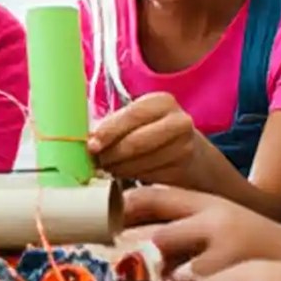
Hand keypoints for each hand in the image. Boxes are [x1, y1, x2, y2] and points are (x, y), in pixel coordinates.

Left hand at [89, 93, 208, 186]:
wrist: (190, 151)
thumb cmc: (153, 131)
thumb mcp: (138, 119)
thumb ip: (115, 125)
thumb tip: (89, 140)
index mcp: (162, 102)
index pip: (132, 115)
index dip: (109, 131)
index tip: (91, 146)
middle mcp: (178, 121)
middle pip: (136, 142)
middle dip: (111, 154)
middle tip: (96, 162)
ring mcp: (185, 147)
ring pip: (141, 163)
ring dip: (119, 169)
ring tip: (109, 168)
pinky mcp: (183, 171)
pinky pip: (150, 178)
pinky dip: (132, 178)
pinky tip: (125, 174)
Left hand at [124, 186, 280, 280]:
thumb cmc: (251, 238)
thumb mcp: (219, 214)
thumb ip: (180, 217)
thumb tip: (127, 224)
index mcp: (212, 204)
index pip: (158, 198)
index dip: (127, 208)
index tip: (108, 219)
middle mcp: (218, 225)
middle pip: (159, 241)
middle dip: (147, 254)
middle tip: (143, 259)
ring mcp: (227, 258)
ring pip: (177, 279)